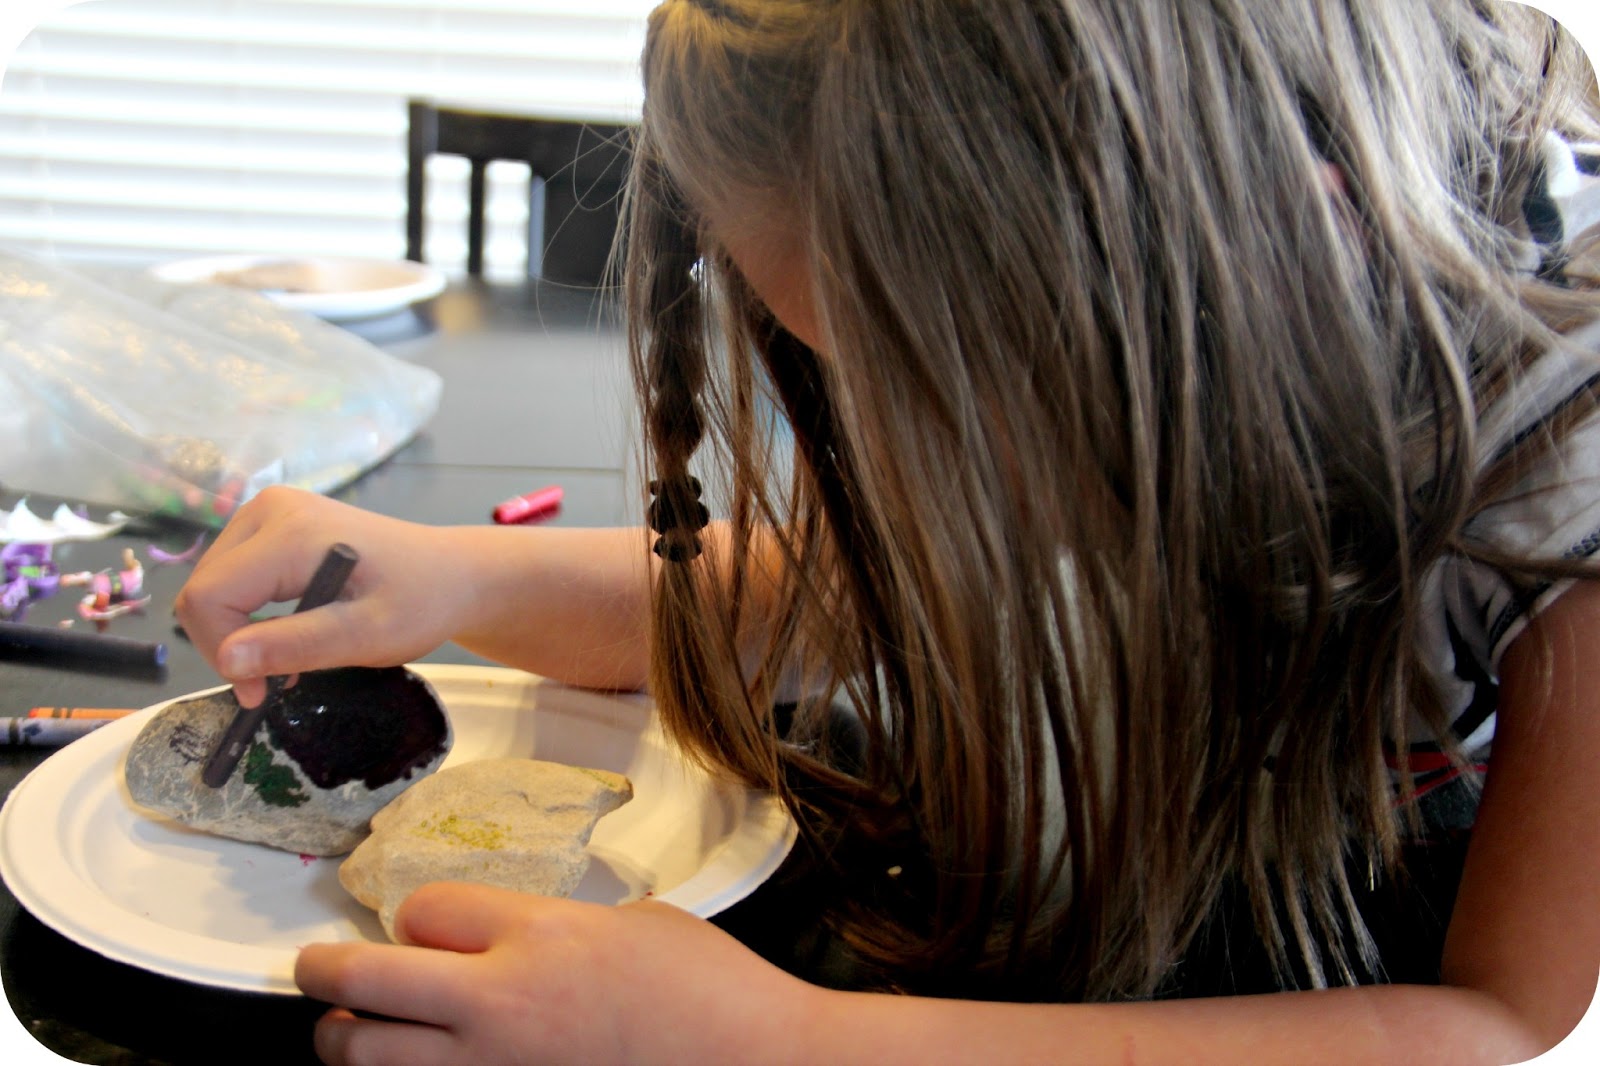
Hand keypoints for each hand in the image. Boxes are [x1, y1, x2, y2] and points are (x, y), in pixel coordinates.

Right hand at [175, 487, 479, 706]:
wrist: (453, 574)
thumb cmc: (422, 602)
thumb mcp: (368, 635)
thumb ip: (298, 645)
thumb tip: (229, 662)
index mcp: (290, 532)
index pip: (209, 596)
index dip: (221, 651)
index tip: (261, 692)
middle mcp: (269, 510)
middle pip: (205, 589)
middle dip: (229, 644)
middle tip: (276, 683)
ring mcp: (270, 512)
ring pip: (214, 585)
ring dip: (239, 632)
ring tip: (291, 659)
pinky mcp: (274, 524)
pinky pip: (234, 575)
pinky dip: (249, 614)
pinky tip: (290, 633)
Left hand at [296, 882, 818, 1065]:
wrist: (758, 1062)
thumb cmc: (713, 995)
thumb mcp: (637, 925)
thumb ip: (559, 927)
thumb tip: (518, 940)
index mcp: (543, 933)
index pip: (423, 908)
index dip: (413, 915)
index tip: (418, 925)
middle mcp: (503, 1000)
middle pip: (364, 978)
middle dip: (322, 969)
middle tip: (310, 968)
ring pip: (365, 1056)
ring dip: (346, 1041)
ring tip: (344, 1034)